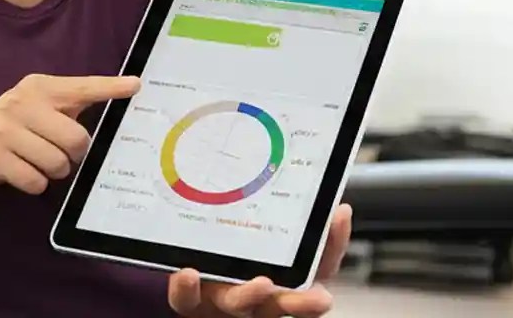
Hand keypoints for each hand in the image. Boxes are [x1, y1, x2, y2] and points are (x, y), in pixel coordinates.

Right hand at [0, 73, 141, 193]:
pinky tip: (20, 173)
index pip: (82, 87)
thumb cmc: (9, 129)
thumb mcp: (35, 109)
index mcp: (39, 88)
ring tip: (35, 162)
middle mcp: (22, 103)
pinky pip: (35, 181)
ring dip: (53, 172)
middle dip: (73, 155)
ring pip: (57, 164)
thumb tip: (112, 103)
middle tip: (59, 153)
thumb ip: (68, 107)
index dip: (110, 88)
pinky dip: (34, 183)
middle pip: (77, 139)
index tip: (136, 85)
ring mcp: (6, 130)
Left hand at [167, 204, 352, 317]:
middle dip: (303, 303)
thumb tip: (338, 209)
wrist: (172, 267)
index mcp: (280, 278)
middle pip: (283, 303)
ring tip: (261, 284)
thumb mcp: (266, 231)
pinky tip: (189, 273)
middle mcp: (255, 294)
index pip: (316, 269)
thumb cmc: (228, 249)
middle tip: (319, 299)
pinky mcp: (190, 299)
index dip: (331, 250)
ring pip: (239, 304)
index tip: (340, 228)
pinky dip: (187, 289)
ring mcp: (222, 298)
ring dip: (250, 296)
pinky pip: (186, 300)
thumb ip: (298, 221)